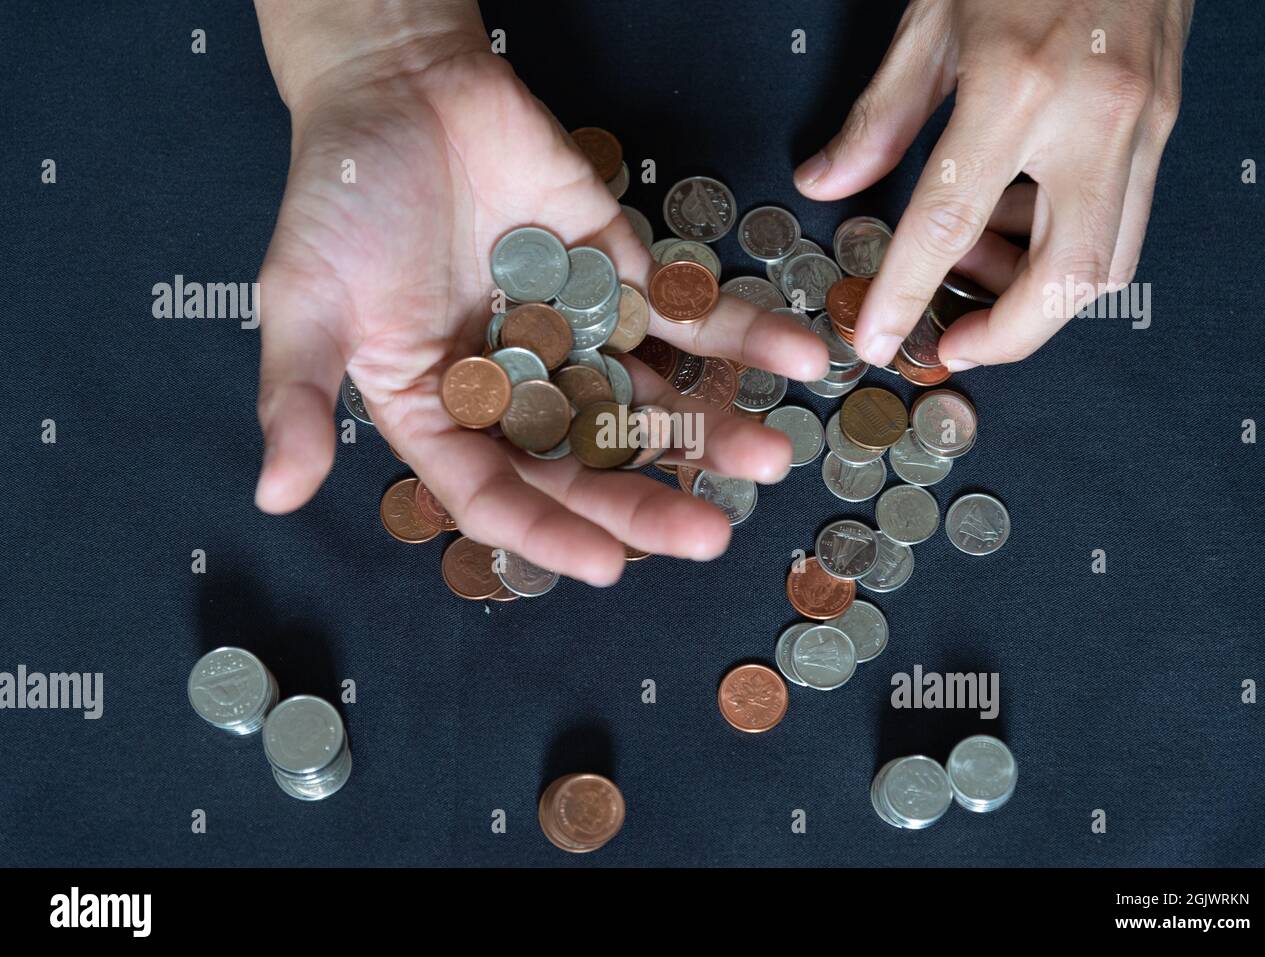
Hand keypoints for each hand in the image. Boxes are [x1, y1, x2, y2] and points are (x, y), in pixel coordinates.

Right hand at [251, 1, 828, 584]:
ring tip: (768, 457)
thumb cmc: (341, 195)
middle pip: (588, 458)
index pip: (499, 491)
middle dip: (648, 498)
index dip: (550, 532)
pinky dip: (742, 332)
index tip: (610, 567)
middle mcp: (516, 382)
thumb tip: (276, 496)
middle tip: (710, 535)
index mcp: (441, 407)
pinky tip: (798, 360)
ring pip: (649, 395)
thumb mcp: (303, 302)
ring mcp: (576, 329)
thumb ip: (298, 398)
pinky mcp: (619, 270)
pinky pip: (686, 309)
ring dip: (710, 427)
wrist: (399, 84)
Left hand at [795, 0, 1191, 368]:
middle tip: (953, 343)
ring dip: (1041, 297)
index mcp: (1018, 87)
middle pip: (1067, 279)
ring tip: (979, 273)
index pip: (949, 224)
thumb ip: (880, 117)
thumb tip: (828, 182)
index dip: (907, 295)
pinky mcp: (1164, 124)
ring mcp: (1143, 123)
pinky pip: (1122, 220)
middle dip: (1008, 338)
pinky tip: (1020, 225)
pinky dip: (1067, 248)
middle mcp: (1094, 116)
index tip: (880, 338)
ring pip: (1109, 263)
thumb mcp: (932, 20)